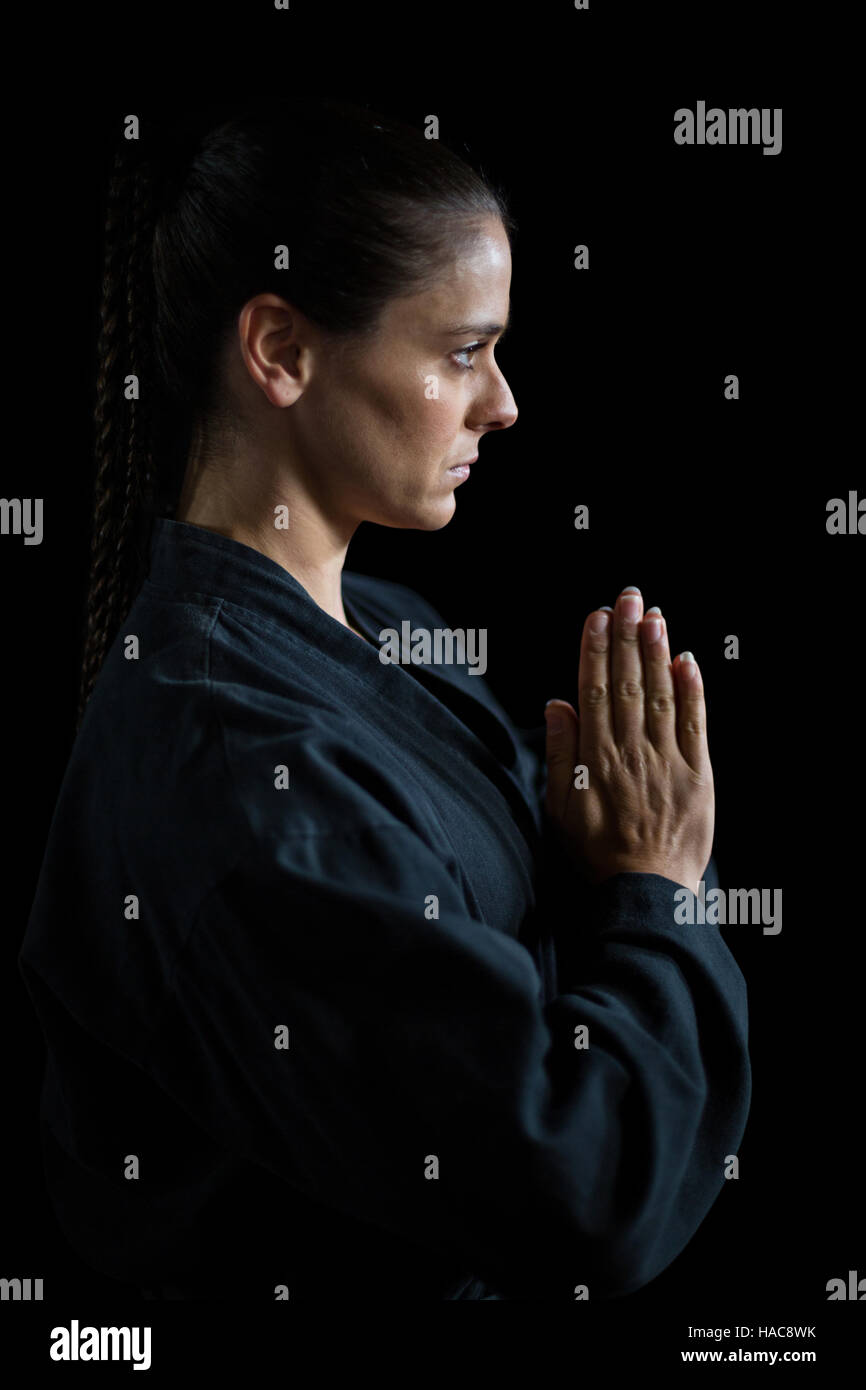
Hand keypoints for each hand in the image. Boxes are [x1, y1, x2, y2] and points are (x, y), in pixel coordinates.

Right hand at [543, 588, 713, 894]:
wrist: (647, 890)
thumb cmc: (597, 850)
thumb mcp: (561, 807)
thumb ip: (560, 754)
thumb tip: (557, 705)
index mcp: (596, 758)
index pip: (595, 691)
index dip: (596, 650)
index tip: (598, 616)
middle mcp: (632, 752)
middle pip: (629, 684)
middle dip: (628, 637)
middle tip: (629, 598)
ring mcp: (667, 761)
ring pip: (661, 697)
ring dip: (658, 653)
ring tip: (655, 616)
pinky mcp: (698, 775)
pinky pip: (696, 726)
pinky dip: (693, 692)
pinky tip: (688, 661)